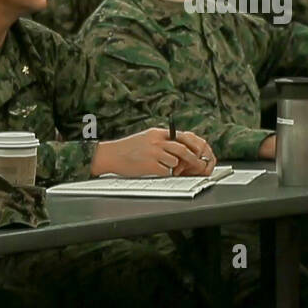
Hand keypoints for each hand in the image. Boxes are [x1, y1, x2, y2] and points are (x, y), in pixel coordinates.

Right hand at [92, 127, 214, 176]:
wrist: (109, 155)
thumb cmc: (126, 149)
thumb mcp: (145, 138)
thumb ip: (161, 140)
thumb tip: (180, 147)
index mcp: (157, 133)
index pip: (182, 136)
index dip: (193, 145)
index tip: (198, 151)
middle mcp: (156, 141)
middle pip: (183, 149)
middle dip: (193, 158)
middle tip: (198, 164)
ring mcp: (153, 153)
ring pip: (175, 161)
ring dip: (175, 166)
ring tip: (166, 167)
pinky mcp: (149, 165)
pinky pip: (165, 171)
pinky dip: (165, 173)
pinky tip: (155, 171)